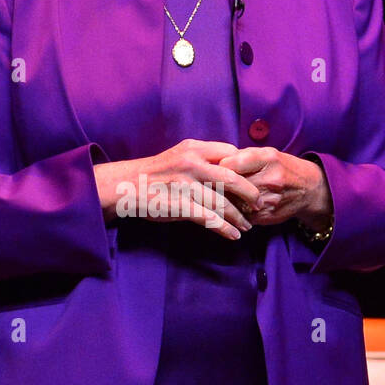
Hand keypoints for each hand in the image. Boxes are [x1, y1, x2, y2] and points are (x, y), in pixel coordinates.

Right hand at [94, 140, 262, 240]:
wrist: (125, 186)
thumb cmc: (155, 173)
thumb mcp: (179, 155)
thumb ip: (203, 158)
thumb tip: (231, 167)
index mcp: (194, 148)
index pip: (232, 153)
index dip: (246, 168)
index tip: (255, 181)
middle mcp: (192, 164)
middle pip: (234, 177)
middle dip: (251, 193)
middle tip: (260, 204)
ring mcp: (186, 186)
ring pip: (223, 202)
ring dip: (239, 217)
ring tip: (248, 225)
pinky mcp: (179, 206)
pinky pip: (209, 219)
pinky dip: (225, 228)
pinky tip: (234, 235)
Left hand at [215, 147, 331, 230]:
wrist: (309, 189)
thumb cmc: (282, 167)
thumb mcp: (267, 153)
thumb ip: (242, 156)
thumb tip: (215, 161)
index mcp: (268, 159)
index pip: (231, 163)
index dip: (216, 166)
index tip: (210, 168)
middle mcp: (270, 179)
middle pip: (229, 184)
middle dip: (213, 185)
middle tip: (203, 184)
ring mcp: (268, 200)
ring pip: (233, 202)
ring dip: (219, 200)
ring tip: (210, 196)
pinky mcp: (265, 216)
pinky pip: (240, 215)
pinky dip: (229, 212)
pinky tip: (224, 208)